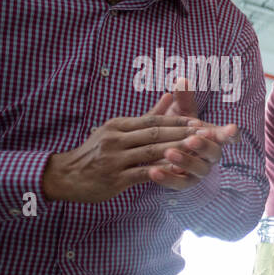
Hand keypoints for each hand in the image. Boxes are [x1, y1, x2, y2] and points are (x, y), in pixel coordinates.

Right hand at [41, 111, 197, 202]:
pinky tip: (179, 173)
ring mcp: (115, 158)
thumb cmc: (97, 152)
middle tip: (207, 134)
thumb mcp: (117, 130)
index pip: (153, 120)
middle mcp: (116, 139)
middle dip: (183, 133)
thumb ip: (147, 115)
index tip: (199, 122)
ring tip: (198, 150)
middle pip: (155, 134)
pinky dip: (161, 172)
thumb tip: (170, 96)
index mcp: (118, 125)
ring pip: (151, 152)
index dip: (178, 121)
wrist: (66, 175)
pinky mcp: (115, 178)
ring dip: (177, 150)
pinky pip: (142, 174)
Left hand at [145, 79, 238, 191]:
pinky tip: (153, 171)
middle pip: (214, 153)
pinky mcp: (182, 183)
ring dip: (185, 161)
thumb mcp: (179, 114)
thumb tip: (182, 80)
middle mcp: (209, 156)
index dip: (231, 134)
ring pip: (198, 169)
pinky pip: (178, 183)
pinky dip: (167, 178)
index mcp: (212, 137)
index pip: (227, 136)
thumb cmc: (174, 131)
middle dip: (204, 146)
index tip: (232, 129)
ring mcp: (197, 171)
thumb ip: (182, 99)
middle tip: (192, 139)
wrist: (158, 156)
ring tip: (169, 152)